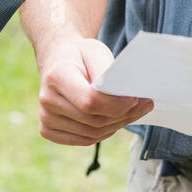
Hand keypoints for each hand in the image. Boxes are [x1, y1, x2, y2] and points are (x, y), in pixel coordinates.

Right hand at [38, 37, 153, 145]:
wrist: (58, 60)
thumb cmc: (81, 55)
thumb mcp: (96, 51)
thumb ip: (107, 72)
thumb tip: (124, 94)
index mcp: (56, 77)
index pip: (90, 101)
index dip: (116, 104)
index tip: (138, 98)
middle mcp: (47, 100)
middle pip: (93, 120)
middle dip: (123, 114)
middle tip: (145, 104)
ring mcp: (46, 118)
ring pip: (92, 133)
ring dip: (118, 125)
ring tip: (136, 111)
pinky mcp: (48, 130)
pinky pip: (84, 140)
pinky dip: (105, 132)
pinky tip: (118, 120)